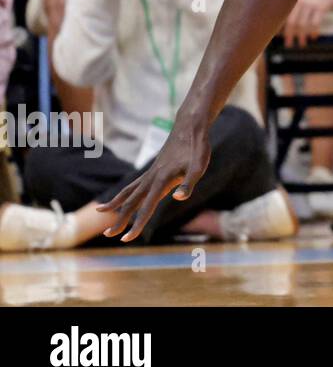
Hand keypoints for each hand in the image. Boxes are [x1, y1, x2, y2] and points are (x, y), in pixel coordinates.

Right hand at [98, 113, 210, 241]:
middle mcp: (152, 177)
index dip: (137, 224)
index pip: (147, 208)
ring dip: (116, 205)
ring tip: (100, 212)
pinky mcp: (153, 170)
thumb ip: (188, 183)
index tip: (127, 239)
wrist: (190, 126)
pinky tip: (120, 198)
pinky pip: (134, 184)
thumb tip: (178, 198)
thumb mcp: (199, 166)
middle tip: (108, 235)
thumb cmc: (197, 147)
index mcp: (162, 180)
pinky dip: (124, 192)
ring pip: (129, 192)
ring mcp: (151, 173)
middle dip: (120, 220)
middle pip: (132, 202)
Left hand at [283, 0, 332, 47]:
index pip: (283, 15)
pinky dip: (314, 31)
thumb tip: (287, 16)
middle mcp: (300, 1)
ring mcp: (311, 4)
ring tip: (302, 43)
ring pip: (303, 25)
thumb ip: (296, 0)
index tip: (278, 37)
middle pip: (292, 22)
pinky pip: (316, 23)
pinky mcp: (322, 7)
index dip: (280, 27)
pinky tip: (313, 36)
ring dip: (302, 36)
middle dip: (290, 35)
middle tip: (289, 44)